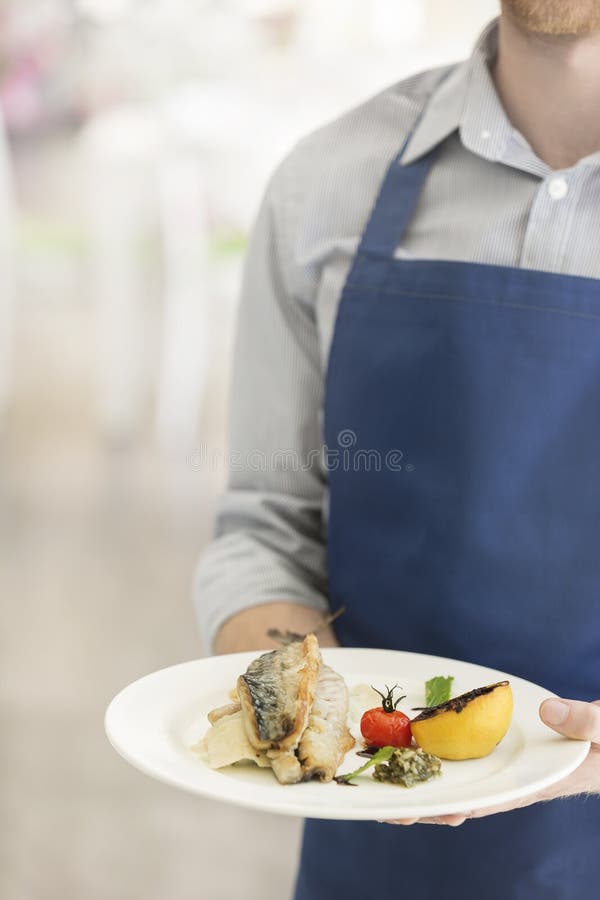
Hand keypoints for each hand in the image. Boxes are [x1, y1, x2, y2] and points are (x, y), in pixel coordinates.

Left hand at [387, 698, 599, 826]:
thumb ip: (584, 722)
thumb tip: (548, 710)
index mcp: (538, 782)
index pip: (493, 799)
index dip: (458, 806)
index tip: (428, 811)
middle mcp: (516, 780)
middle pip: (467, 798)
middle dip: (430, 803)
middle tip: (390, 806)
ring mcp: (508, 768)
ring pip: (464, 781)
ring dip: (431, 783)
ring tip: (391, 788)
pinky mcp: (502, 751)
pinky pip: (470, 759)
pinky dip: (444, 757)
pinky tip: (418, 750)